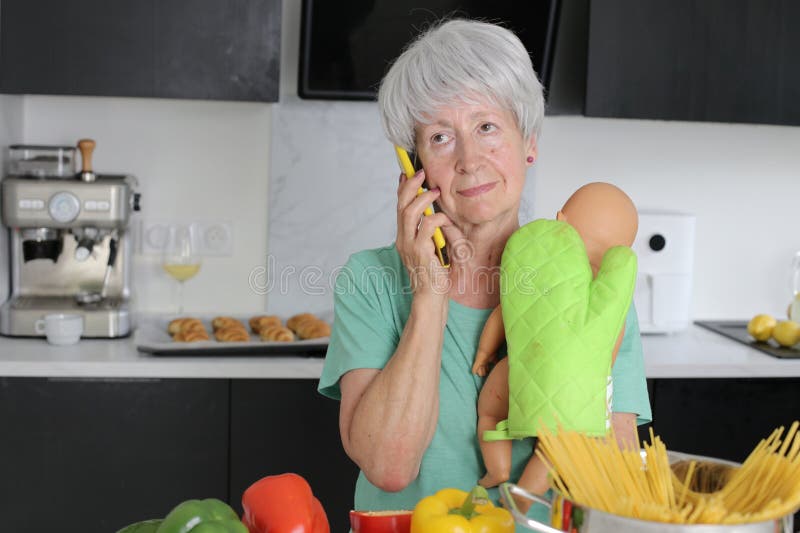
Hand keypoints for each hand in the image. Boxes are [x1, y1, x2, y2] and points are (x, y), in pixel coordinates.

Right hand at [396, 170, 452, 296]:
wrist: (430, 296)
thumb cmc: (433, 274)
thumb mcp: (430, 247)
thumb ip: (430, 232)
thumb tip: (436, 213)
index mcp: (403, 237)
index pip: (399, 207)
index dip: (402, 189)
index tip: (407, 174)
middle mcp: (402, 239)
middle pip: (401, 206)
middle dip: (410, 186)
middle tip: (420, 174)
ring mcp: (409, 245)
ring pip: (410, 213)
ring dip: (423, 199)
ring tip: (434, 192)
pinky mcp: (420, 251)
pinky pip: (427, 226)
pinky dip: (437, 219)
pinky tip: (444, 219)